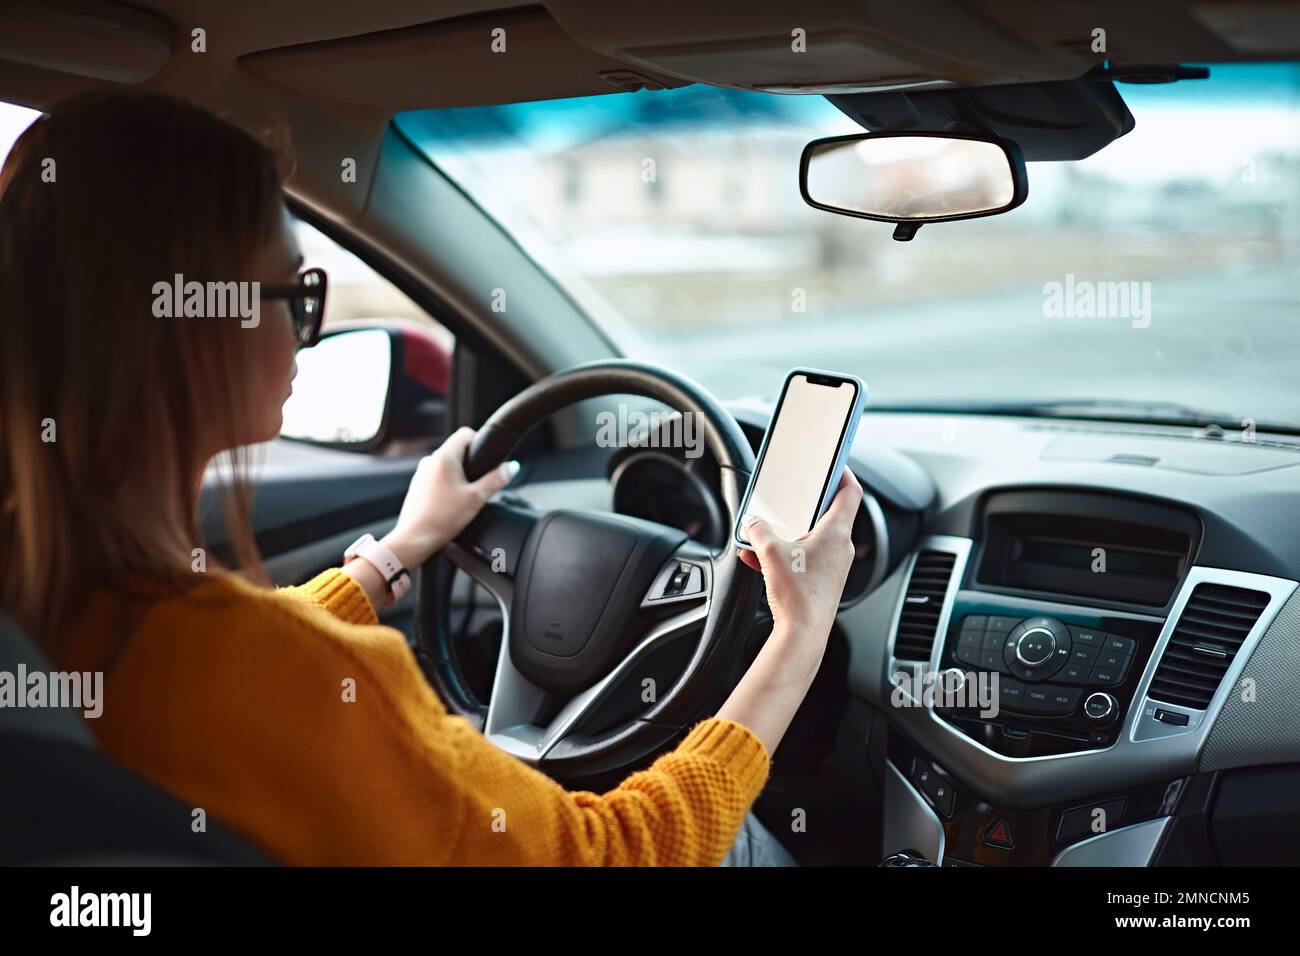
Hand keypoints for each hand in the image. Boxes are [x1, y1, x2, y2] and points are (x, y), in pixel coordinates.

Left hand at [383, 427, 518, 569]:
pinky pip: (437, 478)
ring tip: (464, 498)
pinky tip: (451, 504)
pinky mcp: (418, 486)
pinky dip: (447, 486)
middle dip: (471, 464)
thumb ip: (496, 480)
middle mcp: (430, 461)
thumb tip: (511, 467)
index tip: (487, 459)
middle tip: (478, 485)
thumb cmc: (442, 519)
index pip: (465, 434)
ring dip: (459, 476)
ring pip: (447, 465)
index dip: (480, 442)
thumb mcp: (477, 498)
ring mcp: (421, 473)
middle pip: (457, 450)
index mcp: (444, 457)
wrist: (415, 539)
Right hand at [736, 469, 862, 642]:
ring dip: (789, 533)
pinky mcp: (823, 582)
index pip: (850, 491)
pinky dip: (786, 554)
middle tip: (792, 497)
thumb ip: (759, 530)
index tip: (834, 462)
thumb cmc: (797, 594)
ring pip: (812, 538)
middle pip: (828, 514)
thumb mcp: (770, 551)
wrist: (802, 634)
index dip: (842, 472)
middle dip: (805, 506)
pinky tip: (761, 559)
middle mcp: (840, 547)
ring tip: (765, 535)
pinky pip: (804, 558)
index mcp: (836, 532)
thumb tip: (753, 524)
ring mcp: (833, 566)